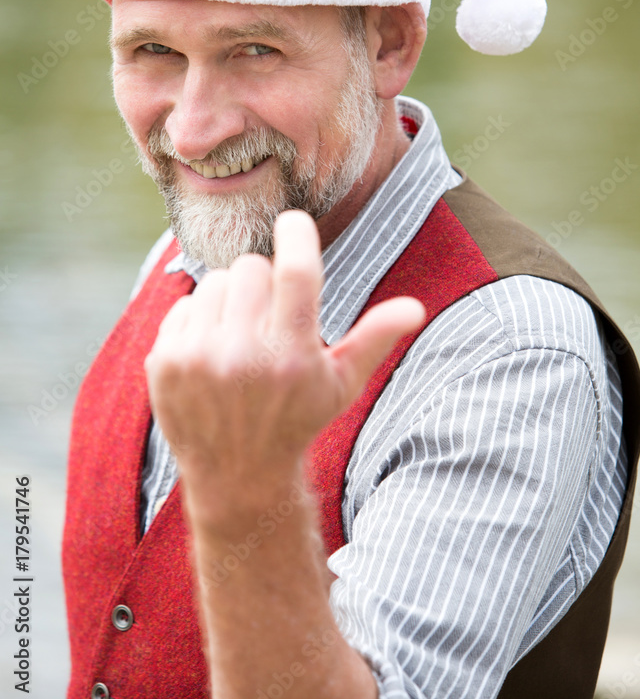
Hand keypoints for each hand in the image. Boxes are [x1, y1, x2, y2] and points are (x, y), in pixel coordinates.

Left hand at [145, 210, 424, 519]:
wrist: (236, 476)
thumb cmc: (297, 420)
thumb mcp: (341, 385)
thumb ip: (375, 339)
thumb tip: (416, 308)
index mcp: (292, 355)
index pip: (296, 269)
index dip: (297, 234)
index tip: (295, 222)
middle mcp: (243, 355)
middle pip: (252, 266)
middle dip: (265, 282)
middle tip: (271, 318)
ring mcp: (198, 358)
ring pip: (216, 280)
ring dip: (232, 300)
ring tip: (242, 338)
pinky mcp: (164, 362)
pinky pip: (185, 303)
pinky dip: (201, 320)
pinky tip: (212, 353)